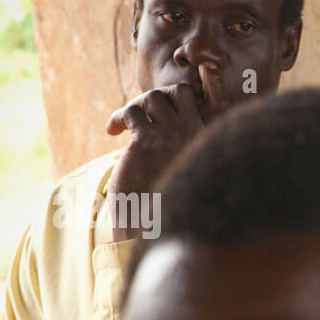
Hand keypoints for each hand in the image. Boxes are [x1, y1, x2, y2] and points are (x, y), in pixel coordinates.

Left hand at [104, 76, 217, 239]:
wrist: (157, 226)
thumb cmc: (172, 206)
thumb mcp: (187, 174)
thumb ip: (184, 151)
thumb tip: (170, 137)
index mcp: (207, 143)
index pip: (207, 100)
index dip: (190, 94)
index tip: (171, 105)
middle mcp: (193, 135)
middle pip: (178, 92)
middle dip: (158, 97)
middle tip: (143, 115)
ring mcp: (170, 136)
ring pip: (153, 97)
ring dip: (137, 106)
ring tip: (126, 125)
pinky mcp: (145, 142)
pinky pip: (131, 113)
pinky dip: (118, 118)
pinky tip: (112, 133)